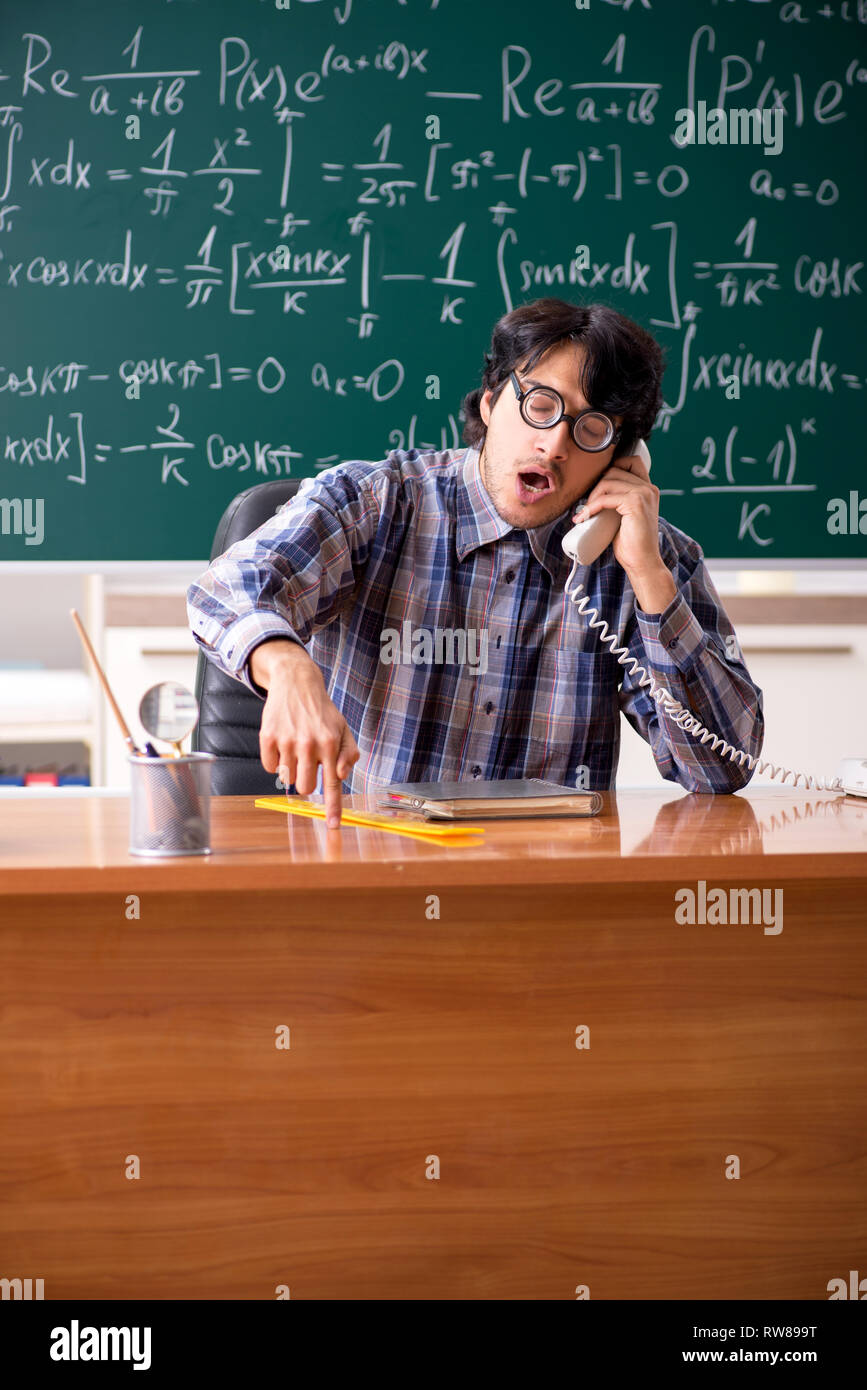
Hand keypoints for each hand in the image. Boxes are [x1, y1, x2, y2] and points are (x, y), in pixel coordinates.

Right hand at [254, 642, 359, 826]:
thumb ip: (348, 754)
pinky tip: (282, 742)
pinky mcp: (267, 736)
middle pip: (305, 787)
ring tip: (296, 746)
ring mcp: (287, 740)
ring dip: (291, 767)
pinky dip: (274, 760)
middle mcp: (309, 744)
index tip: (333, 827)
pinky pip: (269, 766)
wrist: (296, 683)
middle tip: (308, 763)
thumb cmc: (322, 712)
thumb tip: (340, 775)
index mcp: (331, 744)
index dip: (332, 808)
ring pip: (286, 777)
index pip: (332, 784)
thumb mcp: (343, 729)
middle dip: (306, 781)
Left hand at [571, 447, 675, 610]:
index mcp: (648, 489)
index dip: (612, 467)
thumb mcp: (624, 516)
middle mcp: (648, 488)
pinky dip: (591, 507)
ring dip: (592, 497)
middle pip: (614, 470)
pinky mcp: (635, 503)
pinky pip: (605, 498)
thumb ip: (617, 500)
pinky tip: (585, 517)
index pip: (630, 462)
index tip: (597, 486)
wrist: (642, 562)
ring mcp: (643, 494)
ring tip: (585, 513)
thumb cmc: (631, 543)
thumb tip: (593, 492)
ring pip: (608, 481)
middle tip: (588, 505)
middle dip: (596, 485)